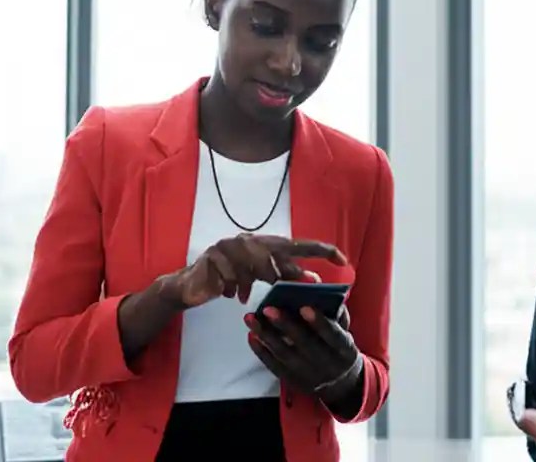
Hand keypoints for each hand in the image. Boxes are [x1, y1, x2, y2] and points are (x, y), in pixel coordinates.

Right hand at [161, 233, 346, 308]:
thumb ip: (284, 276)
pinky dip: (233, 287)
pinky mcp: (213, 257)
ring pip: (253, 266)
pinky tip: (231, 294)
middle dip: (284, 272)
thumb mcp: (261, 278)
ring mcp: (230, 246)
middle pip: (276, 253)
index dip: (322, 250)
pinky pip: (231, 274)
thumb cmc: (231, 280)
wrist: (192, 284)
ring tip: (247, 293)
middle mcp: (249, 240)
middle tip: (285, 286)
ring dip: (252, 282)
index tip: (343, 260)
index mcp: (265, 243)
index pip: (298, 244)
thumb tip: (314, 281)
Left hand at [245, 303, 362, 402]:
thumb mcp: (344, 330)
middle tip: (267, 308)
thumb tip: (319, 290)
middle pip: (305, 344)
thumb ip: (335, 312)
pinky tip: (252, 336)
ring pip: (286, 355)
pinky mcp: (294, 382)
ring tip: (251, 318)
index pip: (333, 336)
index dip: (319, 322)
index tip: (304, 306)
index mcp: (345, 349)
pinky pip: (275, 367)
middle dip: (285, 325)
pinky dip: (261, 352)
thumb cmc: (338, 346)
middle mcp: (328, 364)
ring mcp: (309, 376)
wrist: (340, 383)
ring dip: (266, 335)